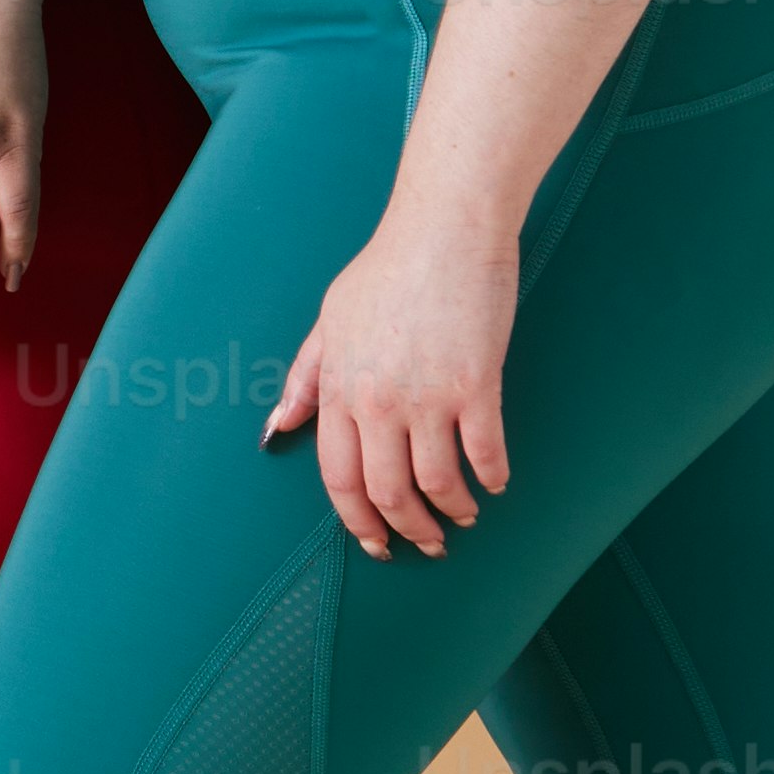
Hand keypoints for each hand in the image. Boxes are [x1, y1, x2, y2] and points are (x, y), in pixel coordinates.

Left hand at [265, 212, 514, 556]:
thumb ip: (306, 376)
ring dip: (452, 511)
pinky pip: (484, 452)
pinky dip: (490, 477)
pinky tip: (495, 483)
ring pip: (436, 483)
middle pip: (387, 492)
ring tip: (464, 515)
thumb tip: (279, 426)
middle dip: (407, 530)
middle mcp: (378, 401)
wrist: (444, 228)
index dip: (358, 521)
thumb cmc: (388, 268)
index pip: (339, 478)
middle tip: (425, 544)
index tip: (375, 543)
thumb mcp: (330, 319)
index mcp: (340, 388)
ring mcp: (428, 396)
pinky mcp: (475, 385)